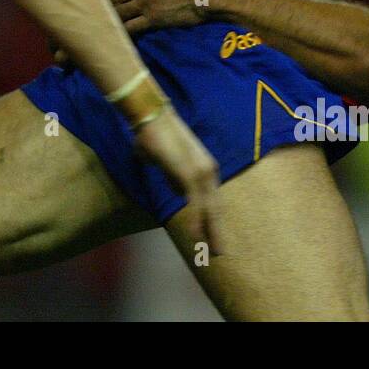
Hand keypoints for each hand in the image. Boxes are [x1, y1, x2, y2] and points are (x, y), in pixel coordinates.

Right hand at [132, 107, 223, 254]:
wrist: (151, 115)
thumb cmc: (153, 135)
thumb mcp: (165, 161)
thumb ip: (173, 176)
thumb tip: (177, 190)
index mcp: (205, 168)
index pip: (212, 200)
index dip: (212, 220)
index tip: (213, 237)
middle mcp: (208, 171)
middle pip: (215, 208)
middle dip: (216, 232)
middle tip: (218, 252)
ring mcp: (201, 173)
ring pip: (209, 210)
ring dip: (209, 233)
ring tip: (211, 252)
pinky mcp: (190, 175)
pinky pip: (196, 205)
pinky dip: (197, 223)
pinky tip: (197, 238)